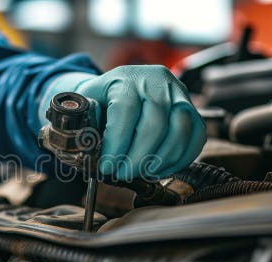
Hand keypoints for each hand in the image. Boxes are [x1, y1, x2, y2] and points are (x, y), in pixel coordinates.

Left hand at [40, 65, 205, 179]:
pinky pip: (196, 136)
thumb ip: (80, 124)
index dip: (117, 144)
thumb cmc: (101, 102)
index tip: (107, 166)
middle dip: (137, 157)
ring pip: (179, 130)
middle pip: (155, 123)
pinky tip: (160, 169)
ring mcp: (178, 93)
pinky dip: (180, 158)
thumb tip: (75, 149)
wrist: (119, 88)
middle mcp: (156, 80)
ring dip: (160, 160)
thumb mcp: (85, 106)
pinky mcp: (192, 109)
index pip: (125, 111)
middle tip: (122, 174)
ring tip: (140, 172)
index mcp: (125, 77)